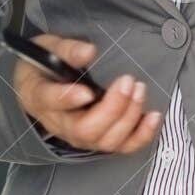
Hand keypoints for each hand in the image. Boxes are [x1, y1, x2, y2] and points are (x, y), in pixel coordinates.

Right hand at [13, 34, 162, 155]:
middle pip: (85, 129)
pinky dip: (141, 135)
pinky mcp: (99, 139)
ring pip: (105, 141)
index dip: (68, 100)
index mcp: (40, 97)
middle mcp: (60, 124)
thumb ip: (67, 49)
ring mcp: (80, 135)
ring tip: (139, 90)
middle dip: (112, 108)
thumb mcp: (50, 48)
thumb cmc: (46, 66)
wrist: (43, 85)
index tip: (87, 92)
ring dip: (129, 117)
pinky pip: (122, 146)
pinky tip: (153, 116)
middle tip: (127, 81)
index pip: (50, 102)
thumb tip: (89, 51)